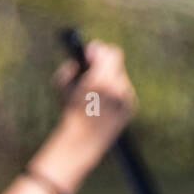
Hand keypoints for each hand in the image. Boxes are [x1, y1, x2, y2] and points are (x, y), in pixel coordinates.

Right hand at [53, 40, 137, 160]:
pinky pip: (124, 91)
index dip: (98, 51)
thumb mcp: (63, 85)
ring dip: (110, 78)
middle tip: (95, 68)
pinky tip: (105, 102)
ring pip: (120, 77)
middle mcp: (116, 87)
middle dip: (105, 63)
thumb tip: (82, 58)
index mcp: (99, 80)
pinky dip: (115, 93)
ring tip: (96, 91)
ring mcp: (125, 98)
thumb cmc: (69, 112)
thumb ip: (72, 66)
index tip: (90, 55)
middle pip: (117, 62)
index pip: (107, 53)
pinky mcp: (130, 107)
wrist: (82, 141)